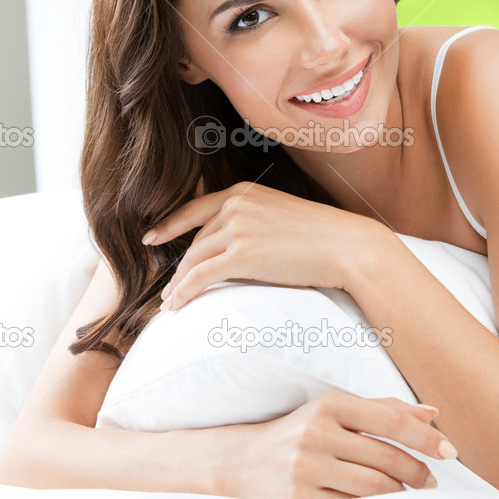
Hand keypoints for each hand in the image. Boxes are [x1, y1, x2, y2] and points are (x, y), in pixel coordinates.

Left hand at [141, 182, 381, 309]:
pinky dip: (183, 292)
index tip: (153, 237)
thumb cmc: (322, 237)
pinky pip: (200, 276)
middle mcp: (236, 205)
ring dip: (178, 283)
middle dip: (180, 266)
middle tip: (168, 287)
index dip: (170, 225)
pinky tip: (176, 306)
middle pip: (195, 240)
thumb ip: (254, 221)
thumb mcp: (280, 216)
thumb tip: (235, 244)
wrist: (346, 246)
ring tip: (171, 302)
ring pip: (194, 259)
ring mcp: (237, 228)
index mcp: (245, 192)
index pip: (196, 208)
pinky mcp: (241, 255)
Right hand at [230, 393, 455, 498]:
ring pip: (374, 488)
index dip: (426, 438)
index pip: (391, 421)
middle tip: (431, 480)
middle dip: (417, 472)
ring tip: (408, 494)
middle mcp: (316, 433)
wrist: (242, 462)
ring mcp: (306, 469)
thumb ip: (383, 410)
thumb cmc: (300, 433)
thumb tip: (432, 414)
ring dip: (400, 494)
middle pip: (386, 458)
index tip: (450, 451)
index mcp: (329, 405)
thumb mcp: (335, 412)